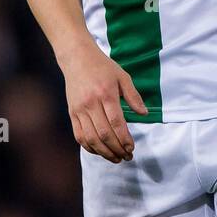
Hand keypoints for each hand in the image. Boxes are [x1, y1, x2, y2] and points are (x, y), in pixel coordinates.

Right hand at [59, 43, 148, 162]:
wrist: (77, 58)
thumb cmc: (102, 67)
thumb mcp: (122, 76)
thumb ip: (134, 96)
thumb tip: (144, 114)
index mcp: (106, 93)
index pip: (116, 123)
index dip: (125, 139)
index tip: (132, 148)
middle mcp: (91, 103)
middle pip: (104, 134)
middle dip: (117, 150)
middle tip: (127, 157)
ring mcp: (79, 110)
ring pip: (91, 138)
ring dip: (105, 153)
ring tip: (116, 158)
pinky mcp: (72, 113)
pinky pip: (79, 136)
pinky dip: (90, 147)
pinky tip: (100, 151)